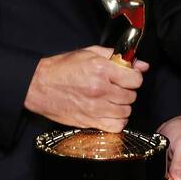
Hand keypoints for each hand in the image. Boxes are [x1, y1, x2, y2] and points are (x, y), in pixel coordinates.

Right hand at [23, 46, 148, 131]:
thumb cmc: (62, 68)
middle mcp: (100, 89)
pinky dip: (117, 121)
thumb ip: (117, 57)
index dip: (134, 78)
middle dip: (127, 91)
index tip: (127, 77)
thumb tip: (142, 65)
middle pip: (131, 96)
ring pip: (126, 112)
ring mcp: (95, 107)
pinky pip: (116, 126)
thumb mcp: (89, 53)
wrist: (38, 85)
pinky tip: (110, 113)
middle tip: (116, 88)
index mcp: (101, 69)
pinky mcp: (90, 121)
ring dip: (122, 106)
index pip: (136, 79)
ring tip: (111, 100)